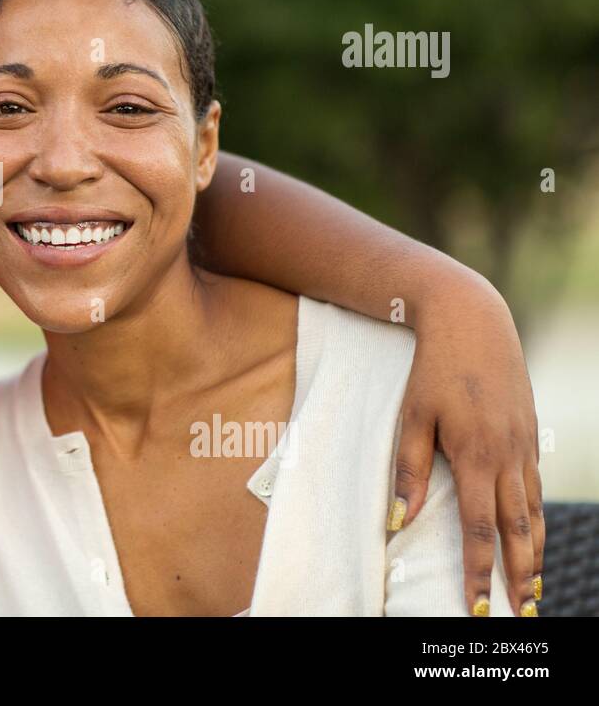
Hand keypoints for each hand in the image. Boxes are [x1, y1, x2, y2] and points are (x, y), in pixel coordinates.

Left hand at [391, 273, 543, 616]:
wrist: (473, 322)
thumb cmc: (433, 369)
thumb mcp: (411, 417)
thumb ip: (408, 471)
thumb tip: (400, 521)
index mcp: (475, 455)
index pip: (479, 530)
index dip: (479, 572)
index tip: (476, 606)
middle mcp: (507, 456)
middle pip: (516, 530)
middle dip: (519, 576)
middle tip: (521, 613)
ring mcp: (524, 445)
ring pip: (532, 511)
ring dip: (533, 552)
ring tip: (534, 588)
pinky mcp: (529, 434)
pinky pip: (535, 486)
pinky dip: (535, 516)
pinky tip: (531, 532)